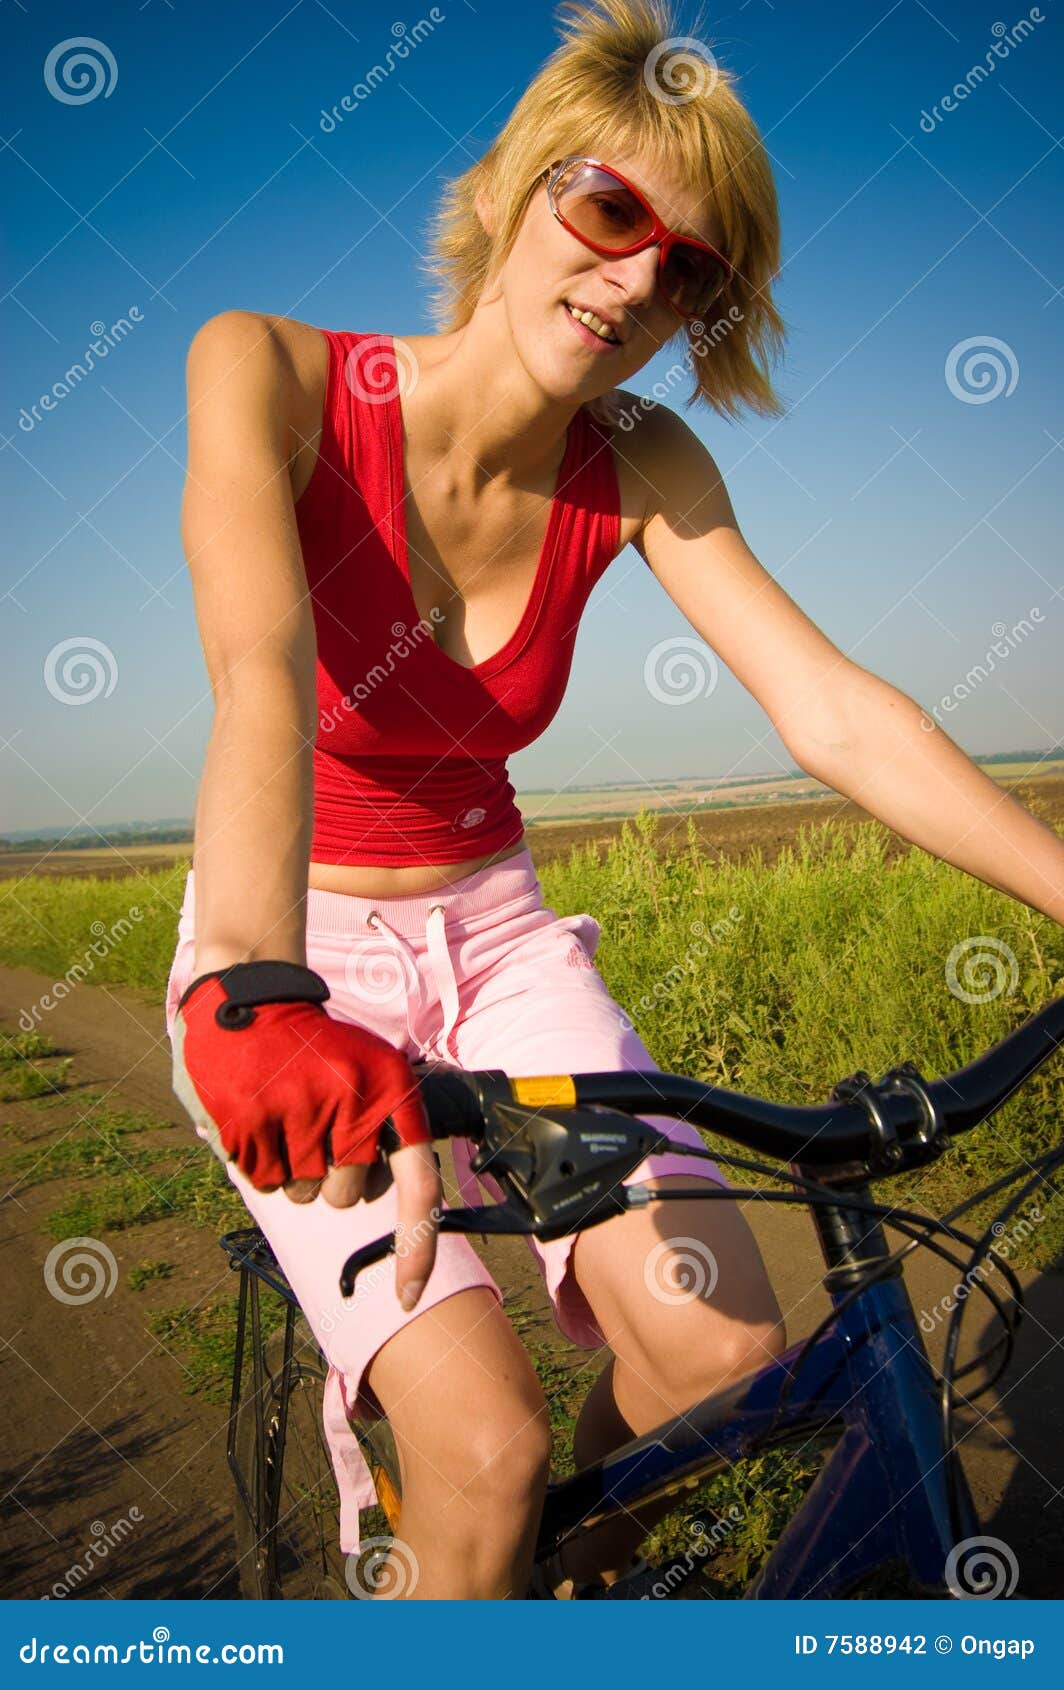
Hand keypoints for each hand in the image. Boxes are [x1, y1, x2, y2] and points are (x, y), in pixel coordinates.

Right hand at [171, 960, 439, 1306]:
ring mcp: (300, 1113)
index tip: (408, 1297)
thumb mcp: (376, 1072)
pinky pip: (263, 1180)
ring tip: (288, 1113)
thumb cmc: (322, 1049)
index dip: (415, 1249)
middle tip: (317, 1125)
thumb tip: (411, 1210)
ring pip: (301, 1193)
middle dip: (329, 1176)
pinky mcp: (252, 1120)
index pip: (418, 1188)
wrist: (256, 1001)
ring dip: (292, 1167)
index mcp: (393, 1095)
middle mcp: (352, 1105)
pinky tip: (262, 1116)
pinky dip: (259, 1160)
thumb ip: (391, 1131)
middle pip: (345, 1196)